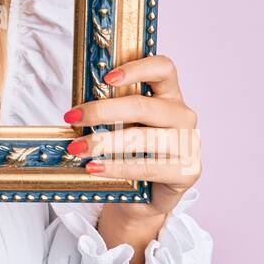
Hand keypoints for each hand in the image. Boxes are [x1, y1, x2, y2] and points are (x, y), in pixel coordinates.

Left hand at [63, 54, 199, 222]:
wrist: (147, 194)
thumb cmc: (132, 152)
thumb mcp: (122, 125)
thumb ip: (110, 110)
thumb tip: (76, 108)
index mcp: (169, 94)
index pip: (163, 68)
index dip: (136, 68)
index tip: (106, 78)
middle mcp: (182, 115)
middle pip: (144, 106)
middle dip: (103, 111)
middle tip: (74, 117)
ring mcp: (189, 143)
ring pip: (143, 138)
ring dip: (104, 142)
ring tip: (77, 148)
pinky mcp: (187, 171)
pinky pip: (147, 167)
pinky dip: (116, 167)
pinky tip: (95, 167)